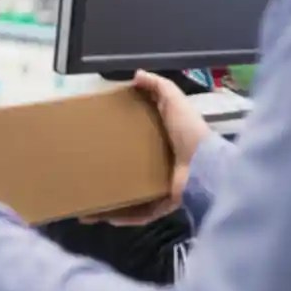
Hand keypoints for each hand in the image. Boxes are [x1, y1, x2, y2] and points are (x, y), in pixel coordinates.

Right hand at [80, 70, 211, 226]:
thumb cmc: (190, 131)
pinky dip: (123, 216)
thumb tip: (136, 74)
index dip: (118, 141)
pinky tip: (103, 216)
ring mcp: (162, 188)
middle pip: (130, 171)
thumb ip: (158, 86)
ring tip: (87, 205)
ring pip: (131, 196)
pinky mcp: (164, 205)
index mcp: (164, 142)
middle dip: (107, 175)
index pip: (138, 142)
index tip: (95, 140)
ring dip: (109, 202)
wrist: (206, 165)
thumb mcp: (174, 101)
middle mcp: (162, 166)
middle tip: (85, 174)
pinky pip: (140, 214)